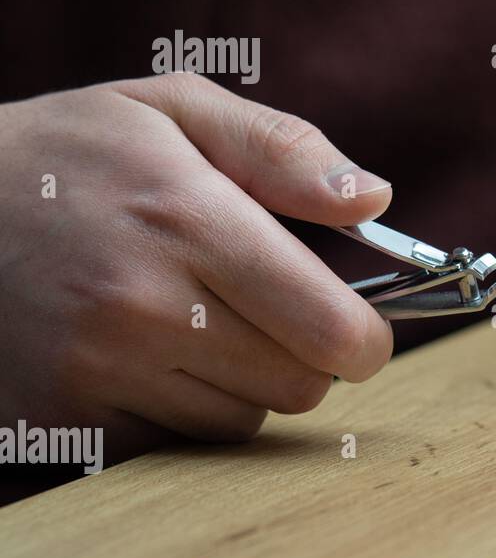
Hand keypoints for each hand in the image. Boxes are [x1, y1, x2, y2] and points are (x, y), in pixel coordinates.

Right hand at [0, 72, 393, 459]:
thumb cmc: (68, 152)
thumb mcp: (173, 109)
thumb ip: (285, 150)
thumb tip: (376, 199)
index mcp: (188, 222)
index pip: (333, 331)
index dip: (365, 335)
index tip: (356, 323)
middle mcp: (141, 309)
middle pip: (300, 387)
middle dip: (301, 354)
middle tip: (259, 310)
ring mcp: (92, 374)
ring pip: (240, 423)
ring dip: (238, 385)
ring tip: (186, 323)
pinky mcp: (58, 422)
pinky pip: (172, 449)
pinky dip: (176, 413)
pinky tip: (140, 358)